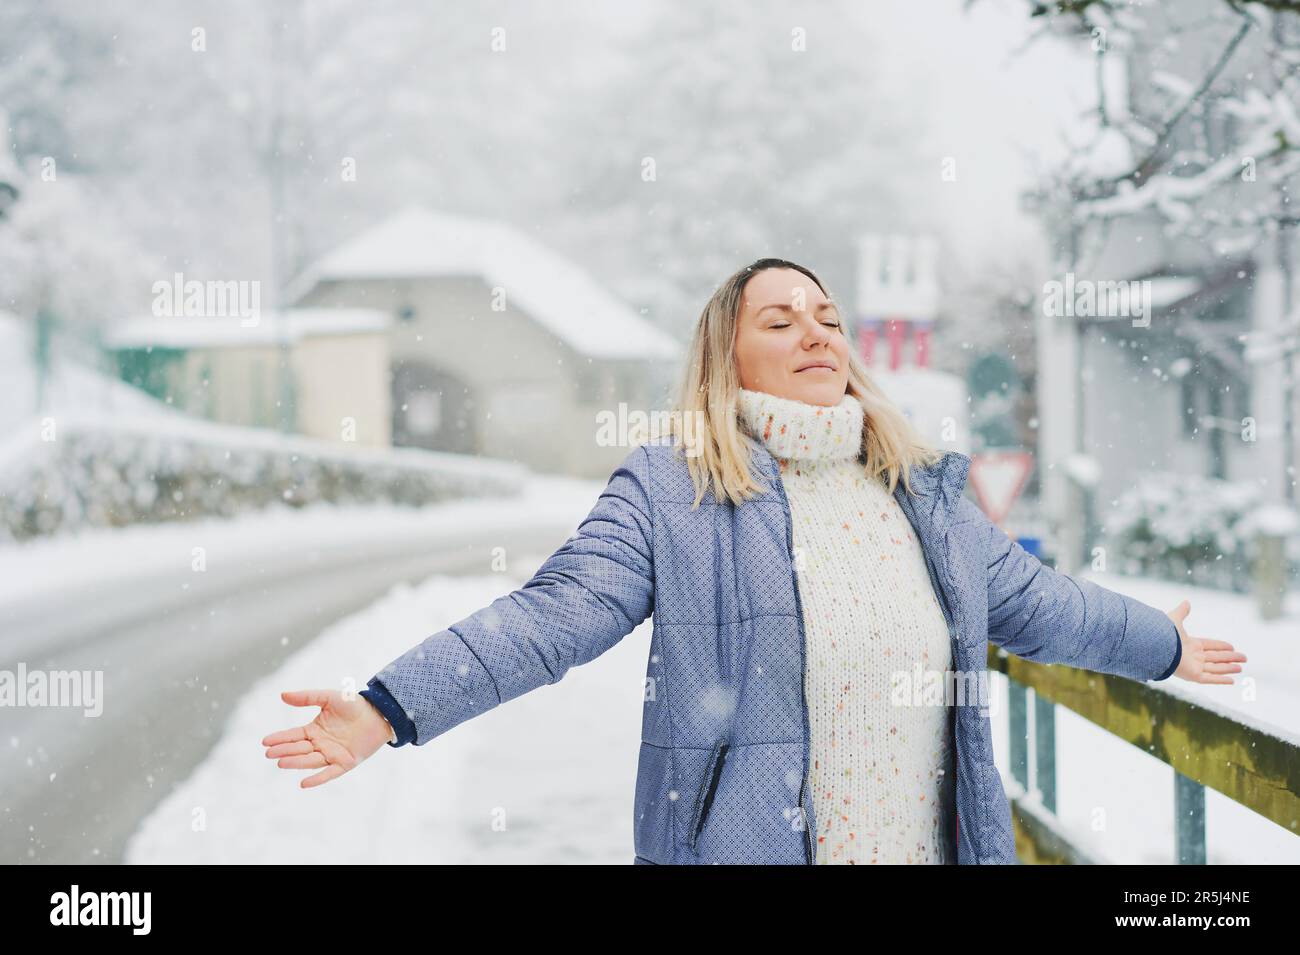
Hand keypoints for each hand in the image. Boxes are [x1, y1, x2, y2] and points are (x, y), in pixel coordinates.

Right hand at [262, 688, 394, 787]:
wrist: (379, 713)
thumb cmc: (353, 705)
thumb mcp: (328, 697)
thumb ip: (307, 697)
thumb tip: (282, 695)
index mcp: (315, 730)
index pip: (293, 736)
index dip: (280, 738)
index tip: (265, 742)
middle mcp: (320, 744)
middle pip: (299, 749)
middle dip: (284, 751)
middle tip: (269, 753)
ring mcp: (332, 754)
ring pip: (310, 761)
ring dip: (296, 762)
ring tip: (280, 763)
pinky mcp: (345, 763)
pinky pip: (329, 773)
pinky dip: (317, 779)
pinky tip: (304, 783)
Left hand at [1166, 599, 1246, 684]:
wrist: (1158, 646)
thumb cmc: (1164, 633)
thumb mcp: (1175, 619)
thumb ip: (1181, 612)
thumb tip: (1186, 601)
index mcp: (1189, 645)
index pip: (1209, 646)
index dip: (1221, 646)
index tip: (1232, 647)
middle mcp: (1192, 657)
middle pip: (1215, 658)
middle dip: (1230, 658)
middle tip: (1244, 658)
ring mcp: (1193, 667)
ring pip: (1215, 668)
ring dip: (1228, 668)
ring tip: (1241, 668)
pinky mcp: (1193, 676)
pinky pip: (1210, 679)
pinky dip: (1221, 680)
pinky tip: (1232, 680)